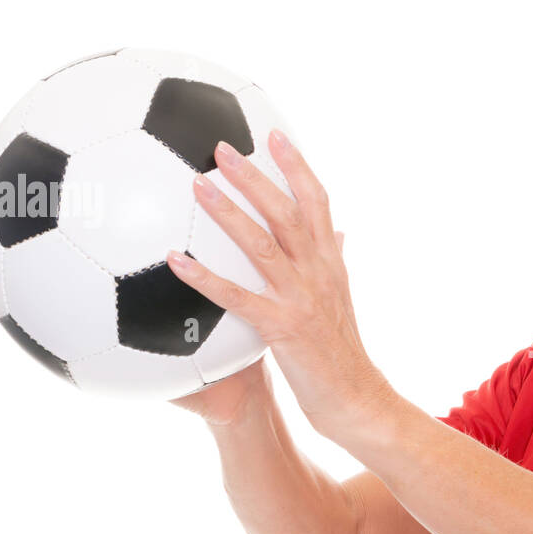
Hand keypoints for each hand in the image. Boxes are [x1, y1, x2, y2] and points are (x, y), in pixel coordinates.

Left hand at [164, 131, 394, 441]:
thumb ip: (335, 259)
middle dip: (256, 175)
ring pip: (262, 244)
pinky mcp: (282, 327)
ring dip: (228, 212)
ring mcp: (301, 298)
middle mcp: (319, 272)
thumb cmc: (343, 354)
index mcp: (331, 262)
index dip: (297, 165)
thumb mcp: (343, 299)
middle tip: (221, 147)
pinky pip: (237, 297)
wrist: (357, 399)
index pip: (317, 202)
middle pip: (287, 211)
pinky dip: (205, 277)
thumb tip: (338, 228)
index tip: (273, 134)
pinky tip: (175, 261)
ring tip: (197, 184)